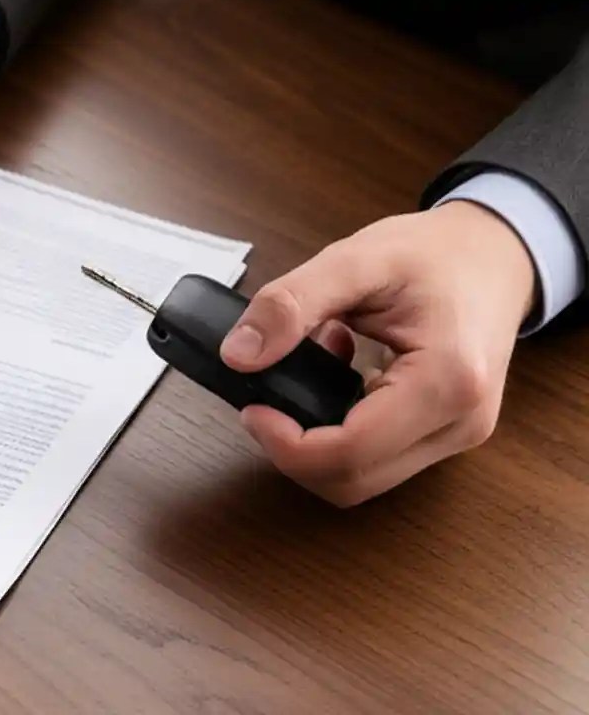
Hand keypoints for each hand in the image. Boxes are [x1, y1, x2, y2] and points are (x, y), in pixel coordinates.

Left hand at [220, 201, 534, 506]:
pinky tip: (334, 380)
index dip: (285, 444)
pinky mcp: (444, 434)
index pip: (350, 453)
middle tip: (262, 402)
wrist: (496, 253)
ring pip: (362, 478)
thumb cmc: (436, 253)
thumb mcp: (355, 259)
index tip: (251, 408)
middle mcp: (461, 421)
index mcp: (447, 380)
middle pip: (353, 480)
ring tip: (303, 380)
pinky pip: (377, 458)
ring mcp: (457, 434)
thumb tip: (238, 355)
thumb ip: (291, 304)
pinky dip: (338, 434)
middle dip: (293, 452)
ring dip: (315, 444)